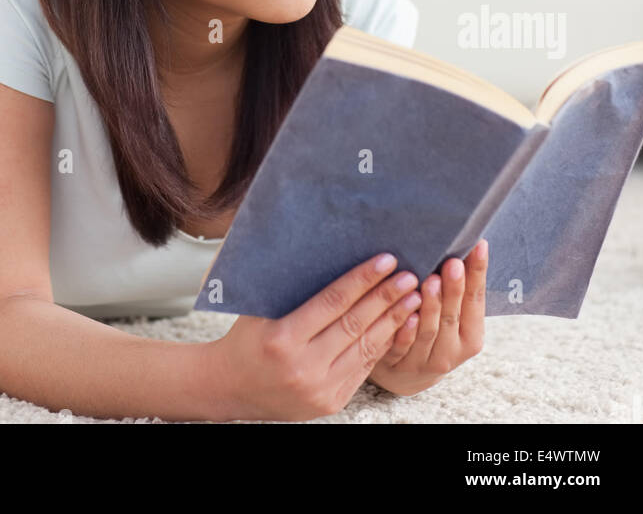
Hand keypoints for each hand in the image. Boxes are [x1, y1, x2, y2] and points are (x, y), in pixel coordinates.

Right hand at [208, 252, 422, 420]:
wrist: (229, 389)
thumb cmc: (243, 340)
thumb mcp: (254, 308)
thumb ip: (283, 282)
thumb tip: (309, 239)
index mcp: (282, 338)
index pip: (332, 302)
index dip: (362, 280)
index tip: (386, 261)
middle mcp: (304, 367)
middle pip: (355, 324)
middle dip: (386, 297)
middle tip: (409, 276)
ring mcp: (320, 389)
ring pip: (365, 348)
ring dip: (393, 321)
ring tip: (413, 298)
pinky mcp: (331, 403)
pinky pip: (363, 369)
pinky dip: (382, 345)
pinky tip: (397, 326)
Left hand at [367, 239, 487, 396]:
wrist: (406, 373)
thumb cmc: (434, 331)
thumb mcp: (453, 316)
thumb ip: (458, 289)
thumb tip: (468, 239)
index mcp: (471, 337)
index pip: (476, 301)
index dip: (477, 274)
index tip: (478, 246)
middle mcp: (451, 351)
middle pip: (453, 316)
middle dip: (453, 289)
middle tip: (453, 263)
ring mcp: (425, 360)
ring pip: (429, 331)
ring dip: (430, 306)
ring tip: (429, 281)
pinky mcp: (399, 364)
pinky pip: (402, 347)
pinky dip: (405, 331)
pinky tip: (405, 314)